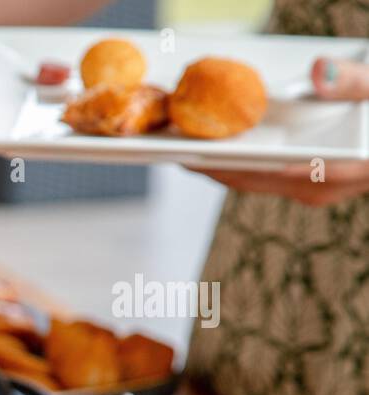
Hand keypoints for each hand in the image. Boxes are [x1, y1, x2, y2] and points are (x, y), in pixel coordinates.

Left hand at [191, 58, 368, 206]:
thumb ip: (353, 84)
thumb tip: (318, 72)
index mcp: (333, 171)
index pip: (263, 172)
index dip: (224, 166)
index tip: (190, 156)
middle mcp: (317, 189)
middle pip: (250, 180)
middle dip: (212, 164)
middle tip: (175, 146)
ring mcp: (312, 190)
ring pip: (255, 181)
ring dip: (223, 165)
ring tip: (189, 145)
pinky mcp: (310, 184)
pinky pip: (265, 176)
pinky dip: (242, 161)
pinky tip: (224, 145)